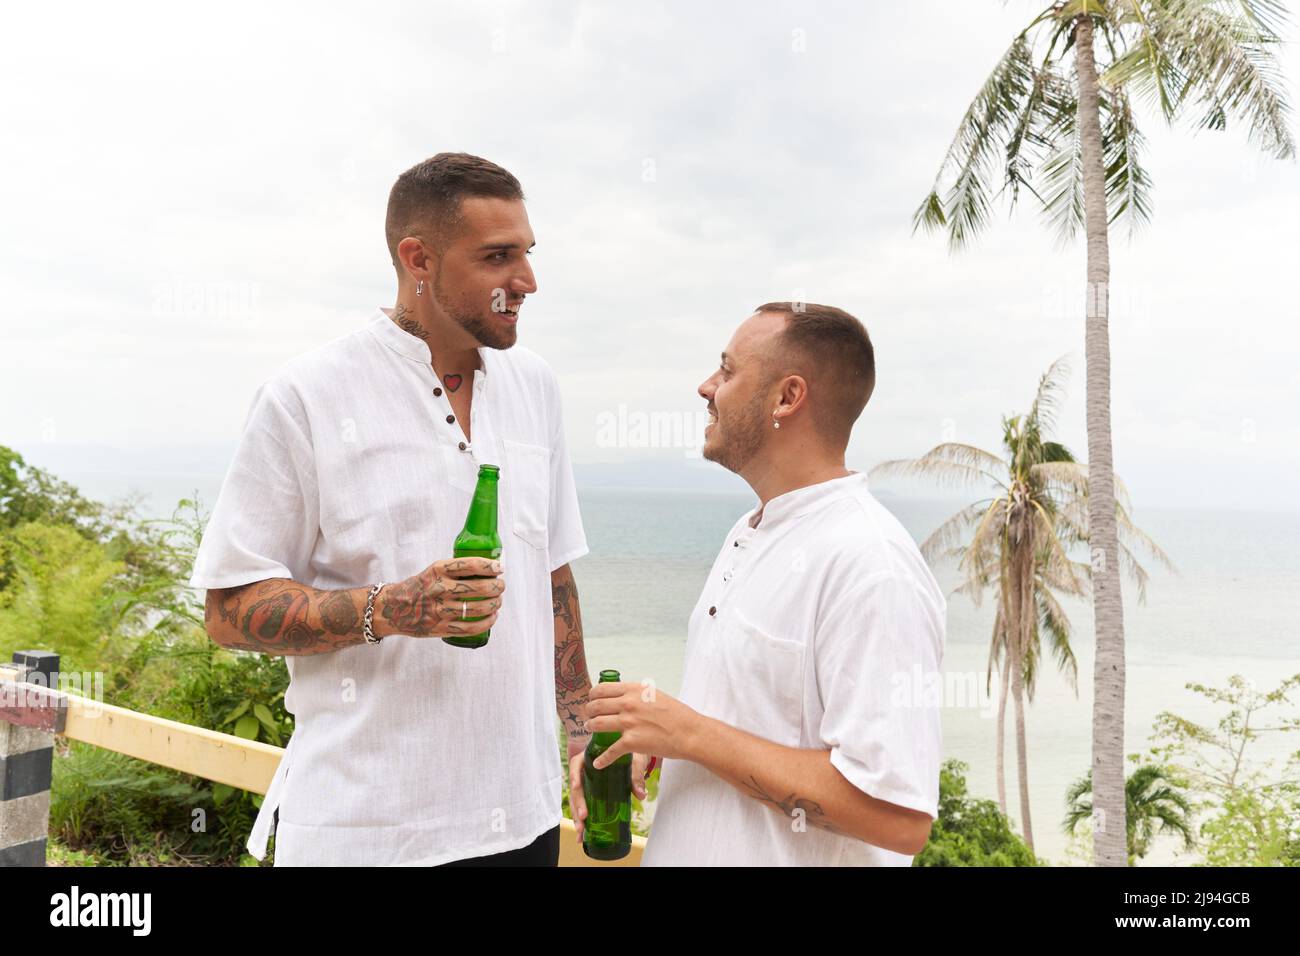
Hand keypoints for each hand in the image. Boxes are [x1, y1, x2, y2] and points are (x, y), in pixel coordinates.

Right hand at [377, 557, 504, 638]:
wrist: (393, 608)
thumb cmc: (419, 587)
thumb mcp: (433, 571)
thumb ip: (455, 571)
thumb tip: (487, 570)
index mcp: (438, 571)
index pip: (470, 565)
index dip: (489, 566)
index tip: (499, 567)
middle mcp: (439, 589)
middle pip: (479, 588)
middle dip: (497, 587)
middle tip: (501, 586)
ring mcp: (440, 610)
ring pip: (478, 608)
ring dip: (494, 604)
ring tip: (498, 601)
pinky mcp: (440, 628)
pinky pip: (470, 628)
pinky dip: (486, 622)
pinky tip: (492, 617)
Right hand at [568, 749, 649, 842]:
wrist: (632, 758)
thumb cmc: (629, 756)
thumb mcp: (633, 763)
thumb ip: (635, 776)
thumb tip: (641, 795)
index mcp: (590, 757)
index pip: (576, 764)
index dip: (574, 776)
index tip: (576, 787)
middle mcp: (583, 770)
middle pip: (575, 787)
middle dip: (577, 804)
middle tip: (583, 817)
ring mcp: (585, 783)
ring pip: (576, 800)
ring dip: (577, 815)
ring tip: (581, 830)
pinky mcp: (589, 794)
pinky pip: (582, 806)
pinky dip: (582, 820)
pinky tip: (582, 834)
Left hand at [583, 681, 700, 768]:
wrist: (690, 732)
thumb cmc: (676, 714)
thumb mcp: (654, 694)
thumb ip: (636, 694)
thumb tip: (624, 695)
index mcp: (633, 690)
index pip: (601, 689)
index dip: (592, 696)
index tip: (592, 701)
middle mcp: (628, 704)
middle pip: (595, 706)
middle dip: (588, 712)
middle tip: (589, 716)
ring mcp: (628, 723)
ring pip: (596, 725)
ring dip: (590, 729)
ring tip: (591, 730)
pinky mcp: (631, 742)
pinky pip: (609, 751)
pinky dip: (602, 759)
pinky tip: (598, 763)